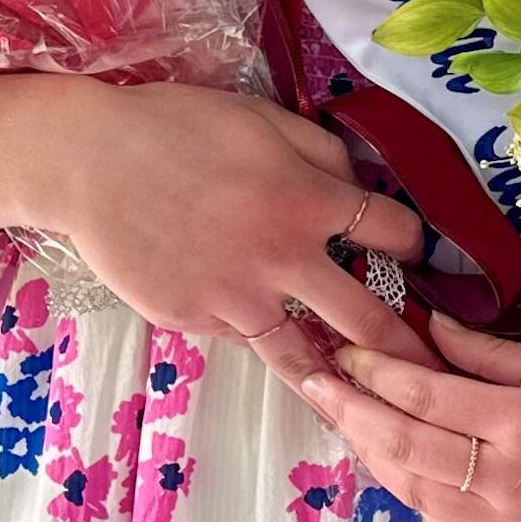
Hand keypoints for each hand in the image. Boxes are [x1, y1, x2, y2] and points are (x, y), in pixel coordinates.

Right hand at [5, 78, 427, 384]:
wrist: (87, 163)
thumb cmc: (179, 128)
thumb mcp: (265, 119)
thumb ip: (323, 155)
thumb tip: (358, 189)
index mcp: (308, 203)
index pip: (393, 233)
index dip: (412, 240)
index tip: (412, 249)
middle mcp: (282, 261)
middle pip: (368, 320)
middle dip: (408, 347)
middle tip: (433, 367)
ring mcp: (235, 300)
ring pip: (303, 355)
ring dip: (342, 376)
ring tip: (371, 402)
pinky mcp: (193, 321)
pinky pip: (240, 337)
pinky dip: (258, 336)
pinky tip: (273, 345)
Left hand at [300, 315, 520, 521]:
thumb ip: (491, 353)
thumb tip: (429, 329)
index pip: (424, 393)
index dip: (376, 372)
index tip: (344, 354)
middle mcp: (508, 479)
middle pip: (406, 445)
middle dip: (353, 413)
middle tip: (316, 387)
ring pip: (418, 494)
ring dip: (375, 459)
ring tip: (348, 429)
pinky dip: (420, 503)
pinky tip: (402, 478)